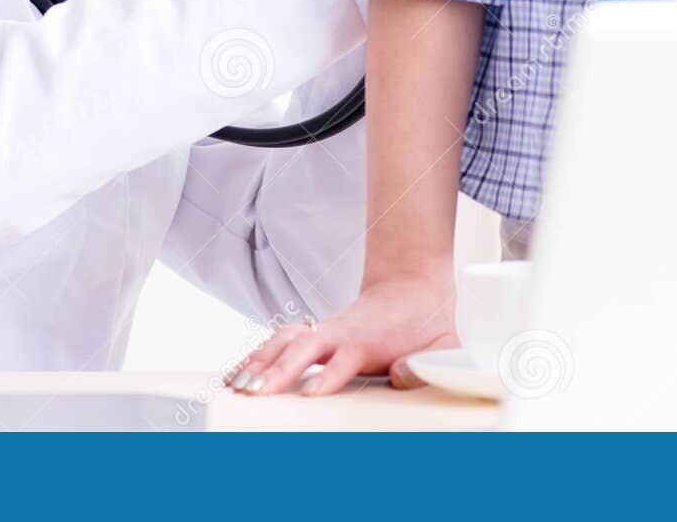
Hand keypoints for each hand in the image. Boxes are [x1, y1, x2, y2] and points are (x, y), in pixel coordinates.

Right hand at [227, 273, 456, 395]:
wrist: (412, 285)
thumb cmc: (425, 322)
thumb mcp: (441, 344)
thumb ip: (425, 364)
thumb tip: (401, 373)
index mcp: (367, 342)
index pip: (342, 360)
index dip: (327, 376)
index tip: (310, 392)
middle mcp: (339, 334)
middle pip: (302, 351)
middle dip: (276, 371)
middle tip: (253, 392)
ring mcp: (324, 330)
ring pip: (283, 342)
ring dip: (258, 362)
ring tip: (235, 386)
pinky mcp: (314, 331)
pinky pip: (279, 340)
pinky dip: (256, 354)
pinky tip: (237, 373)